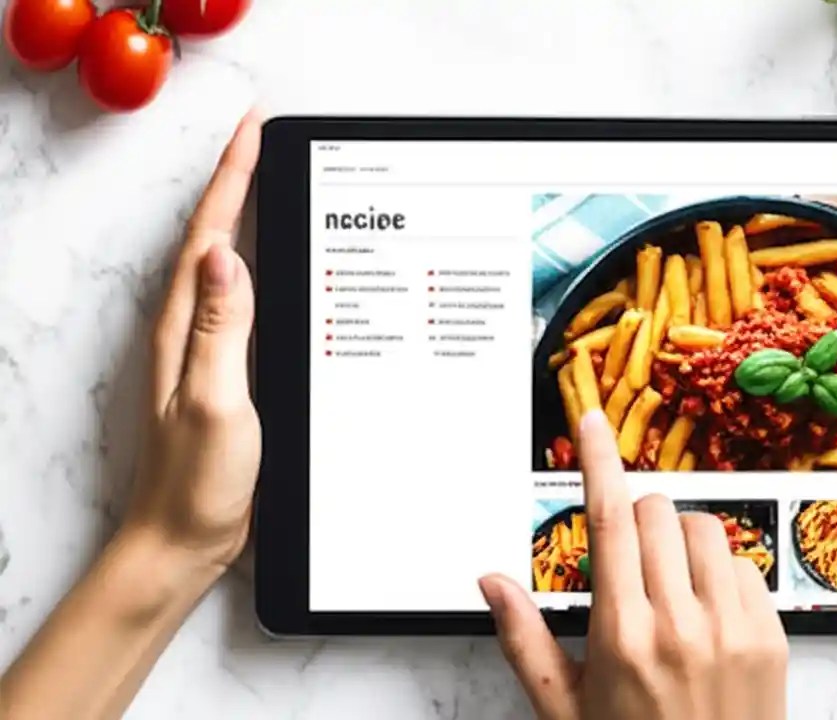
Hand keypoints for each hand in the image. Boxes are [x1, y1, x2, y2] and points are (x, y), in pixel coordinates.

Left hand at [124, 110, 262, 569]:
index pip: (210, 236)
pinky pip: (242, 303)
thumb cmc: (196, 481)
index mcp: (185, 330)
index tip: (254, 131)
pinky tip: (274, 268)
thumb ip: (221, 331)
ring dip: (244, 217)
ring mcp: (206, 350)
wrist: (184, 539)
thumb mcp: (214, 402)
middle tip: (262, 138)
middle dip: (236, 180)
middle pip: (214, 237)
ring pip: (226, 266)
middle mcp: (190, 331)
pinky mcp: (225, 371)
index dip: (232, 179)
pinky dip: (258, 267)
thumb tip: (225, 257)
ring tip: (266, 180)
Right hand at [479, 410, 788, 719]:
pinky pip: (745, 562)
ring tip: (668, 583)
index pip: (609, 519)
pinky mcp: (770, 634)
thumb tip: (492, 582)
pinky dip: (721, 571)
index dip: (597, 460)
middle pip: (656, 511)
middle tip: (627, 560)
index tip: (590, 421)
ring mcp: (732, 626)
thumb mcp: (563, 707)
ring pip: (704, 528)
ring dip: (679, 540)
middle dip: (635, 519)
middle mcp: (680, 622)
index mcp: (622, 634)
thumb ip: (524, 638)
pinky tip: (704, 609)